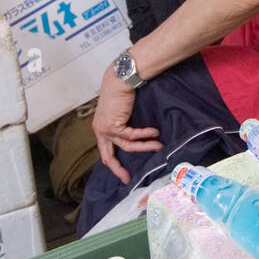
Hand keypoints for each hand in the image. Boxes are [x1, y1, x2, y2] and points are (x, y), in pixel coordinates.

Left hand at [92, 66, 162, 183]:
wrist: (119, 80)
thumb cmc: (121, 93)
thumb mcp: (120, 114)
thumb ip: (123, 126)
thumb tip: (135, 139)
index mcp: (100, 129)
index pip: (105, 151)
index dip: (113, 163)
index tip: (124, 174)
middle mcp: (100, 130)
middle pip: (107, 156)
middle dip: (117, 169)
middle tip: (127, 178)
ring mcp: (105, 129)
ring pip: (126, 145)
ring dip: (144, 147)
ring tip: (158, 145)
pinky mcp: (114, 125)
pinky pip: (132, 136)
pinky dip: (145, 135)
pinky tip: (155, 133)